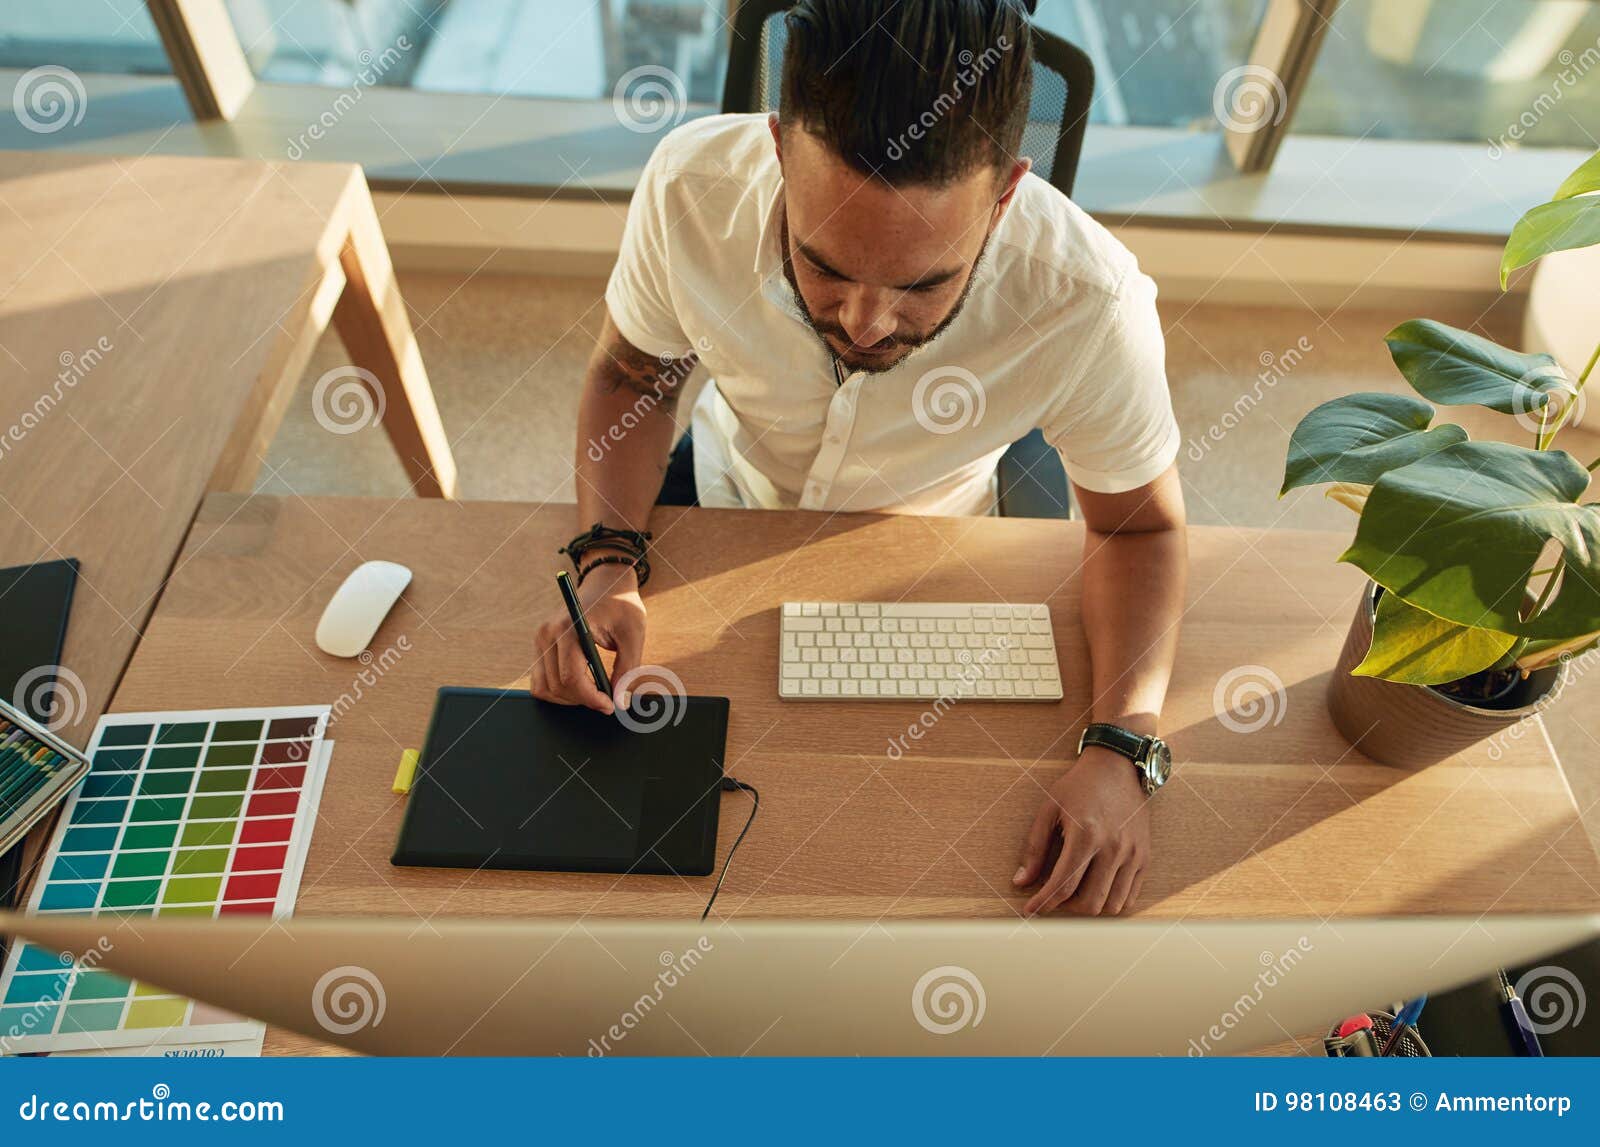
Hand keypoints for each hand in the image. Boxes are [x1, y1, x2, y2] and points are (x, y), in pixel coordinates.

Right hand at [530, 561, 645, 713]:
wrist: (606, 582)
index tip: (610, 705)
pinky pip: (541, 680)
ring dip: (568, 698)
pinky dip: (558, 690)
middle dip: (583, 700)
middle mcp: (548, 634)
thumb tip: (619, 700)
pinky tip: (580, 686)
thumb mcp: (633, 635)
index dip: (591, 698)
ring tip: (594, 692)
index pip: (571, 678)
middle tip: (607, 700)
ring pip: (543, 687)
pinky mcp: (540, 645)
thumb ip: (627, 669)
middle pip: (557, 686)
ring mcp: (540, 639)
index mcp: (570, 628)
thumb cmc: (621, 605)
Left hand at [1012, 747, 1149, 915]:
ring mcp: (1133, 854)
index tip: (1030, 910)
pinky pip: (1130, 896)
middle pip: (1089, 902)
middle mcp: (1113, 848)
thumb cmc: (1079, 786)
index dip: (1043, 903)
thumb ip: (1034, 848)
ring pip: (1112, 905)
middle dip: (1065, 908)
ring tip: (1074, 894)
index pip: (1063, 885)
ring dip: (1090, 907)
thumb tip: (1020, 882)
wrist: (1118, 766)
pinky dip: (1111, 901)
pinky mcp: (1145, 857)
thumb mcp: (1048, 809)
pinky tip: (1096, 888)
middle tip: (1052, 897)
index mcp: (1086, 835)